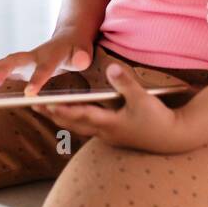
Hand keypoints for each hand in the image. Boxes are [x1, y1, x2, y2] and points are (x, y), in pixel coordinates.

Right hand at [0, 35, 92, 95]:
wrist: (69, 38)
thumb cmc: (77, 49)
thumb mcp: (84, 52)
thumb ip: (82, 56)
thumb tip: (80, 60)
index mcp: (52, 55)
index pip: (44, 68)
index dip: (37, 80)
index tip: (29, 93)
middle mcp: (35, 55)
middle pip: (17, 60)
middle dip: (4, 70)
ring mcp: (26, 60)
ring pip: (7, 62)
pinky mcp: (21, 65)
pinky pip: (4, 68)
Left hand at [32, 61, 191, 153]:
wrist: (173, 138)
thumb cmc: (158, 119)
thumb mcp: (144, 99)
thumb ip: (126, 83)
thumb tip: (111, 67)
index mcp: (110, 123)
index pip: (81, 115)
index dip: (63, 109)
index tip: (46, 104)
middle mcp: (105, 132)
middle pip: (73, 124)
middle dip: (53, 114)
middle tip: (34, 105)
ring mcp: (108, 136)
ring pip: (78, 127)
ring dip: (61, 118)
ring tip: (46, 109)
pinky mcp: (113, 135)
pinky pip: (87, 128)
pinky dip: (74, 121)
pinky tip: (70, 116)